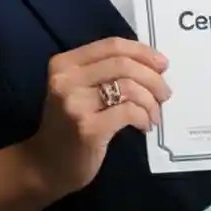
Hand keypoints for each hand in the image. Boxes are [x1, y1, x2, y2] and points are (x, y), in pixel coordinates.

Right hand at [20, 37, 170, 197]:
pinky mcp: (88, 128)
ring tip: (154, 114)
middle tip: (165, 94)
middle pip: (124, 64)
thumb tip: (154, 64)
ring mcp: (75, 104)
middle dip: (153, 78)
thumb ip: (107, 72)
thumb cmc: (69, 125)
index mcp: (64, 64)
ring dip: (151, 101)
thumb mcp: (79, 90)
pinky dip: (144, 116)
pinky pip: (129, 112)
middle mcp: (66, 79)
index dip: (143, 52)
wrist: (46, 165)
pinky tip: (145, 126)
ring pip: (129, 87)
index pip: (112, 45)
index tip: (162, 65)